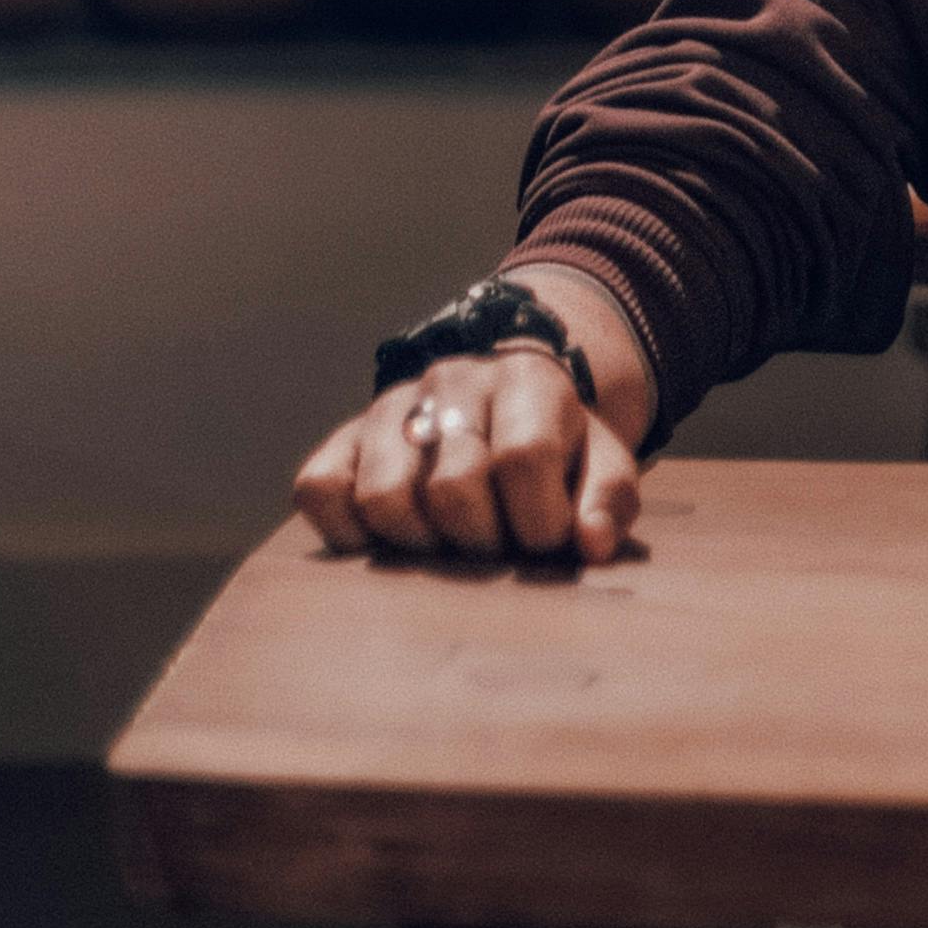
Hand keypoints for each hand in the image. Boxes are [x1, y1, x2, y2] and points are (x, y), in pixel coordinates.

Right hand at [294, 347, 642, 567]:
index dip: (538, 522)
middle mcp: (452, 380)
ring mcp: (391, 406)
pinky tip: (388, 542)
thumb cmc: (560, 447)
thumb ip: (608, 499)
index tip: (546, 542)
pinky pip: (318, 489)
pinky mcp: (344, 437)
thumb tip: (592, 544)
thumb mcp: (603, 462)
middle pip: (453, 487)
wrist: (507, 396)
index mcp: (528, 381)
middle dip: (481, 541)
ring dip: (418, 544)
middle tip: (495, 547)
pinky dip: (345, 530)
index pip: (523, 459)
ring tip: (446, 546)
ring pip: (382, 496)